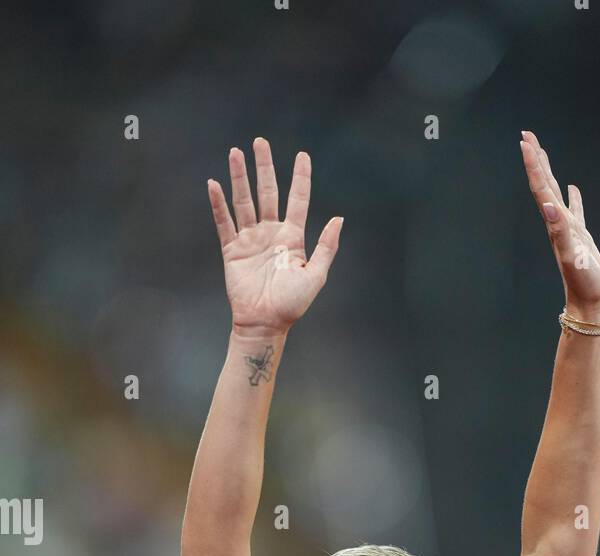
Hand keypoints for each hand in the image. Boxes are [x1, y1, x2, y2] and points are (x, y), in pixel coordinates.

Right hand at [207, 137, 342, 332]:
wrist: (265, 323)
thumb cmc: (292, 304)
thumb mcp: (316, 275)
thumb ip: (327, 246)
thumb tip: (339, 218)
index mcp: (293, 238)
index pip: (298, 200)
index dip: (300, 178)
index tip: (302, 155)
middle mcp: (271, 233)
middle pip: (267, 192)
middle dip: (264, 167)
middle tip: (260, 142)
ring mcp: (250, 240)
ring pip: (244, 200)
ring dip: (239, 177)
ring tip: (236, 152)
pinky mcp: (232, 250)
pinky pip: (224, 222)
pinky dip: (218, 204)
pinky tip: (214, 184)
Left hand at [520, 130, 599, 318]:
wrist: (590, 304)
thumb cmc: (584, 283)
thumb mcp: (572, 255)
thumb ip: (560, 231)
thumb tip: (549, 205)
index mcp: (555, 224)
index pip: (541, 188)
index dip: (533, 164)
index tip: (526, 141)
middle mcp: (558, 224)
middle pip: (543, 185)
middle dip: (536, 160)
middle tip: (528, 136)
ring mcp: (568, 230)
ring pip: (555, 193)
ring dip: (548, 173)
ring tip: (543, 153)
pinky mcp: (580, 237)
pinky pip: (575, 211)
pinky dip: (572, 198)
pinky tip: (572, 188)